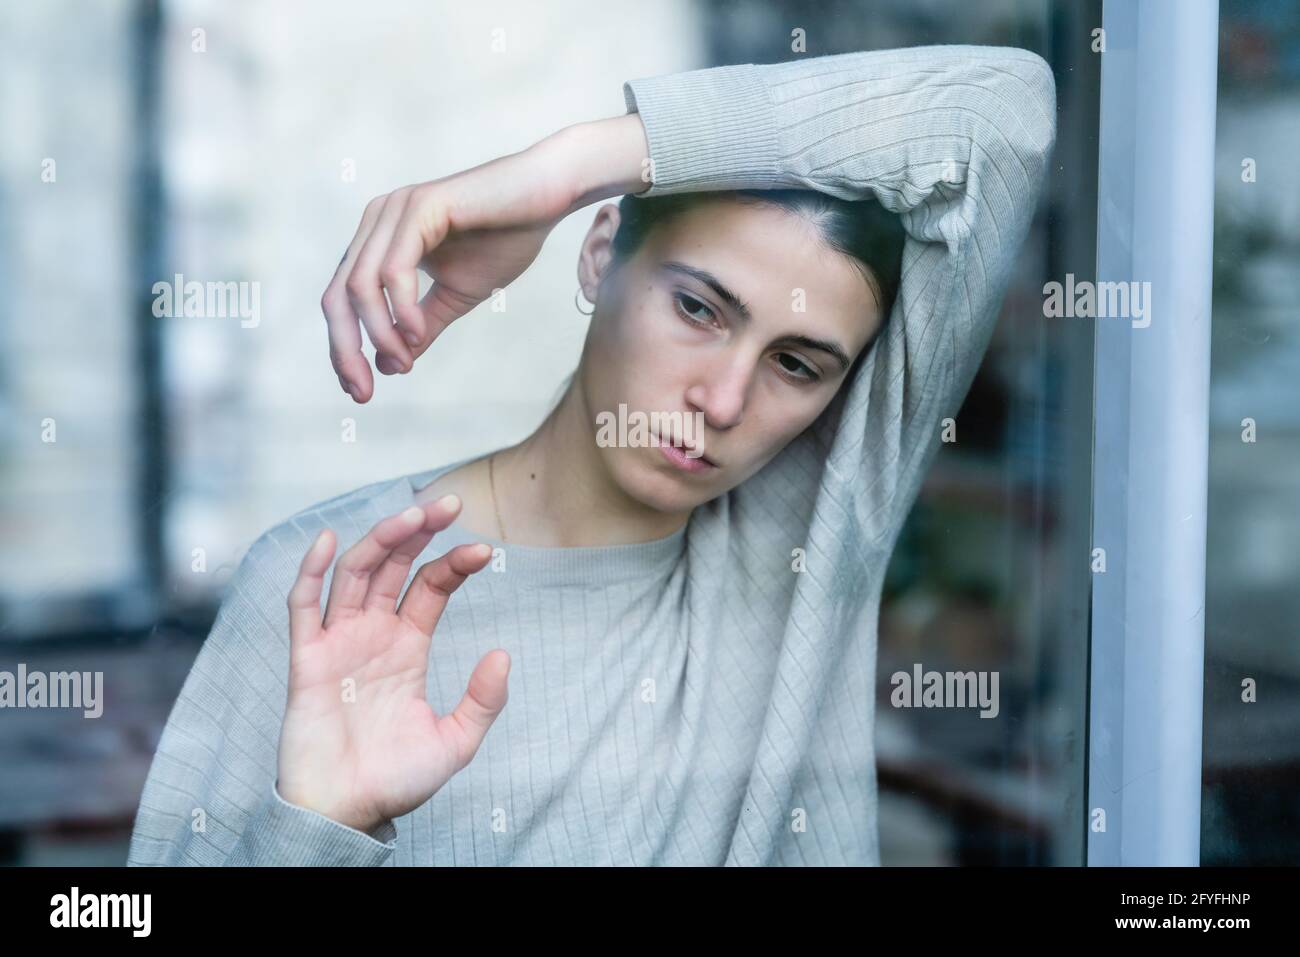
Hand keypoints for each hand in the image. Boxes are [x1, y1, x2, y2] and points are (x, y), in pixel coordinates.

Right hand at [276, 494, 508, 833]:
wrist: (347, 813)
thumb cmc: (396, 780)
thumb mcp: (455, 742)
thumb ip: (482, 701)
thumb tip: (504, 654)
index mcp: (407, 646)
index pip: (430, 587)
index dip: (454, 564)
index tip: (485, 551)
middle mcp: (372, 634)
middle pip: (393, 566)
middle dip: (418, 532)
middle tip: (448, 503)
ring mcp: (338, 642)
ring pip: (355, 574)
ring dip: (379, 540)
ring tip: (410, 516)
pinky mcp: (307, 659)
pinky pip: (303, 607)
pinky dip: (311, 571)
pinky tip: (329, 541)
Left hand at [321, 115, 651, 402]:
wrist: (546, 196)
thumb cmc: (505, 238)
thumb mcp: (456, 295)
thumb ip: (420, 326)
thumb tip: (388, 365)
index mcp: (379, 240)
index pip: (342, 300)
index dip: (343, 348)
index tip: (360, 389)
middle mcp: (377, 221)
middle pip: (337, 295)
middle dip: (345, 349)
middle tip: (364, 391)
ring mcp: (395, 211)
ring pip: (360, 286)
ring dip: (378, 332)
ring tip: (402, 362)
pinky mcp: (420, 207)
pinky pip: (395, 269)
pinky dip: (402, 308)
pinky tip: (417, 333)